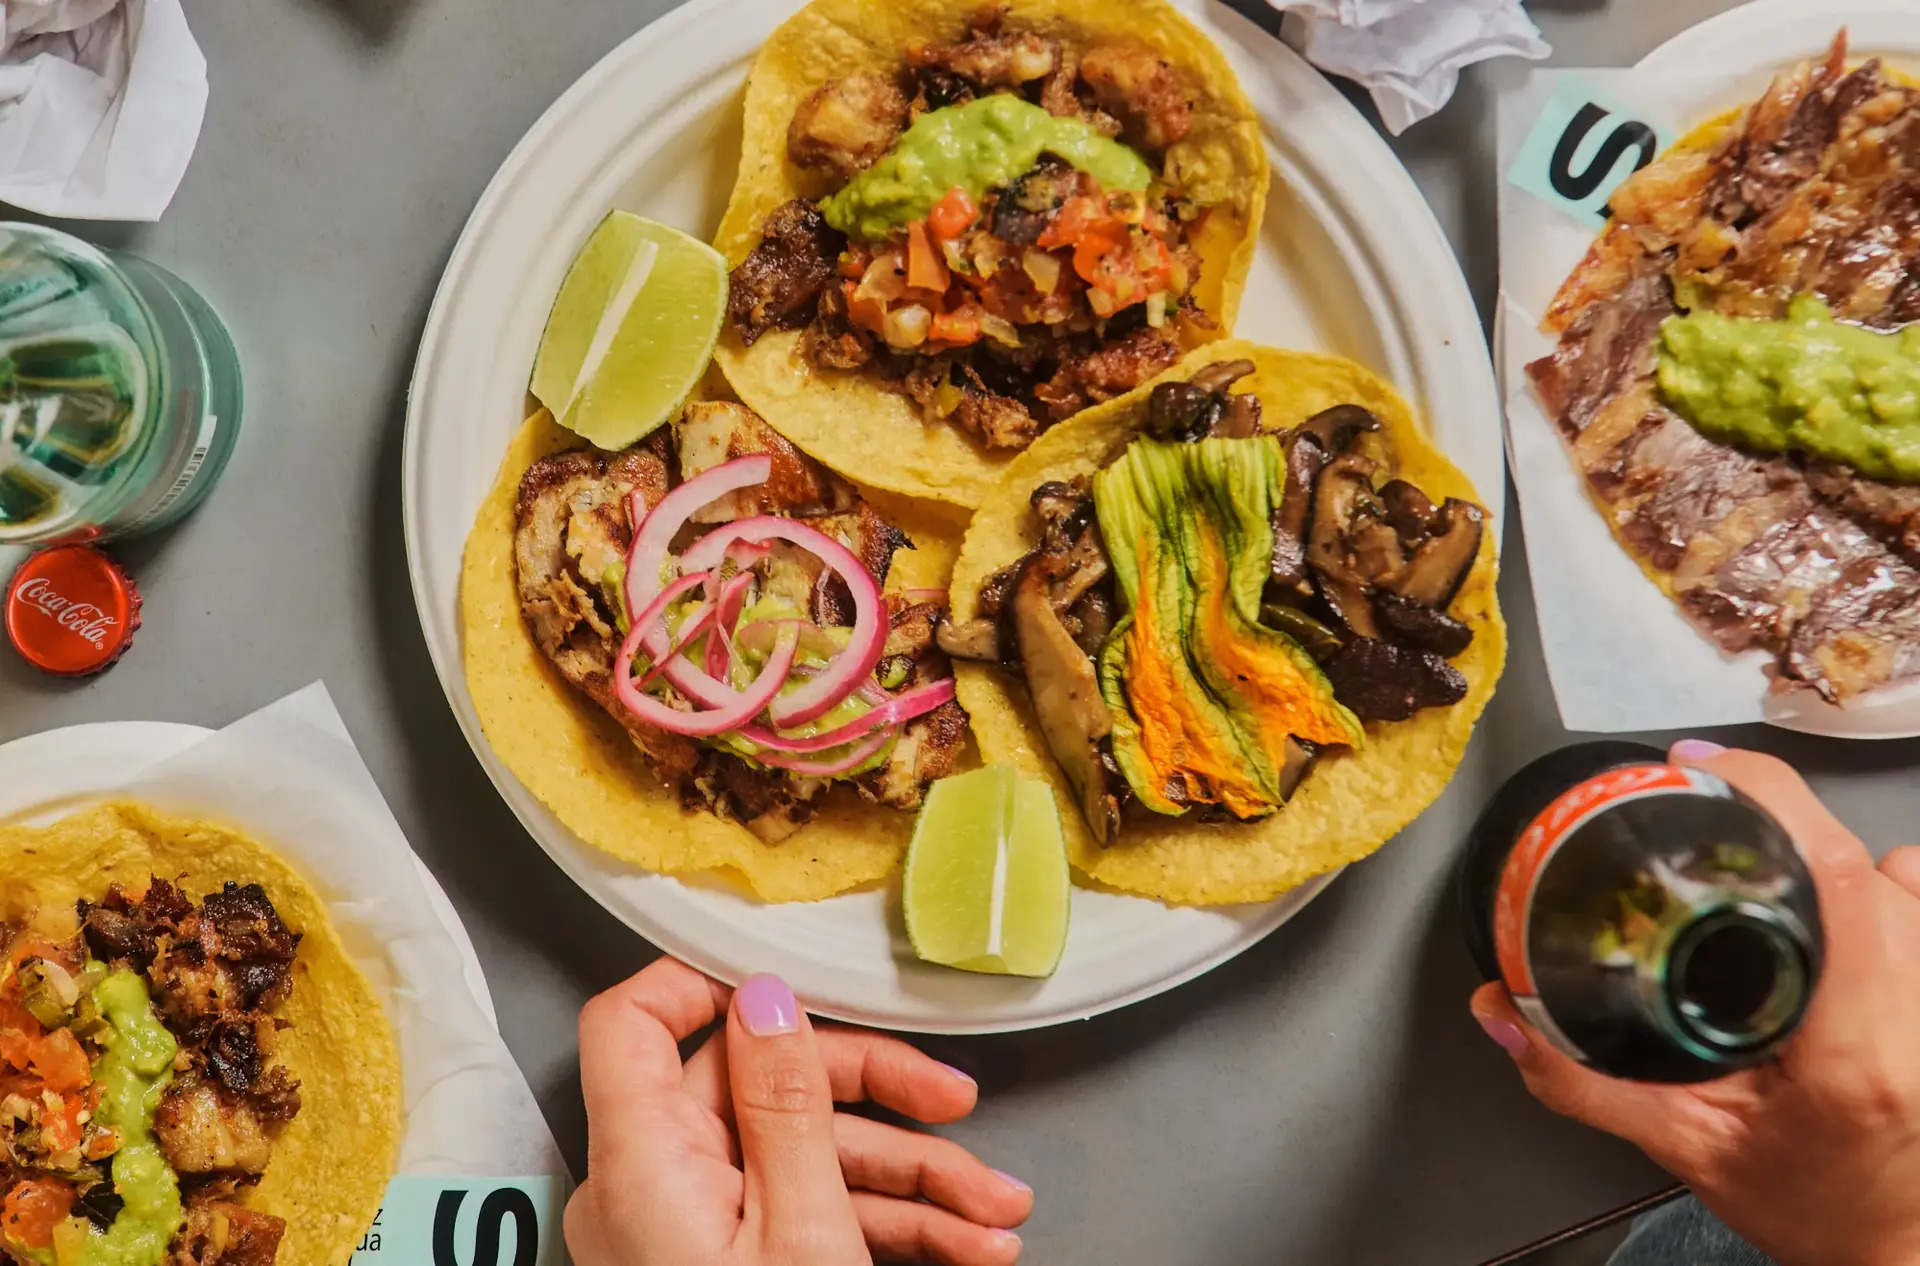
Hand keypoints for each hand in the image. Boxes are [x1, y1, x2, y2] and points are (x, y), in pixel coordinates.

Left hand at [565, 958, 1030, 1265]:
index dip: (703, 982)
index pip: (631, 1021)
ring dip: (912, 1176)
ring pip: (802, 1157)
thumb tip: (764, 997)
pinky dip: (887, 1223)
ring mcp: (689, 1230)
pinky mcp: (725, 1265)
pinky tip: (967, 1245)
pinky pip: (803, 1213)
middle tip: (960, 1108)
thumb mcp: (803, 1230)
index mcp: (642, 1163)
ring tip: (997, 1211)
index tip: (797, 982)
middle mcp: (651, 1187)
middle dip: (880, 1101)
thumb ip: (783, 1104)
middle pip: (757, 1088)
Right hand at [1471, 742, 1919, 1265]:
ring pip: (1898, 875)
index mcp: (1854, 1051)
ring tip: (1761, 872)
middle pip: (1862, 863)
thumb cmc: (1811, 1206)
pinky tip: (1826, 912)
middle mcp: (1918, 1017)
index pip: (1841, 883)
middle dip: (1777, 822)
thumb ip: (1582, 1081)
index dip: (1773, 802)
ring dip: (1825, 855)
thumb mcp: (1681, 1147)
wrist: (1895, 1246)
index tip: (1703, 770)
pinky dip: (1876, 882)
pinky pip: (1919, 894)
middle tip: (1706, 813)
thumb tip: (1502, 1015)